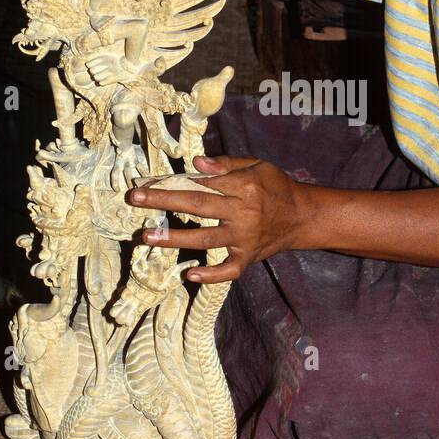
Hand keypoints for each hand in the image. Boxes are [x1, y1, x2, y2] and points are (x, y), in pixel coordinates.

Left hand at [127, 154, 305, 282]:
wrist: (302, 216)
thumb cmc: (276, 187)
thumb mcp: (257, 165)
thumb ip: (226, 164)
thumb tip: (196, 163)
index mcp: (244, 186)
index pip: (202, 182)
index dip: (173, 181)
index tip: (148, 182)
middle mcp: (243, 212)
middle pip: (198, 205)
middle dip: (164, 201)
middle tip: (136, 199)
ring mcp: (245, 238)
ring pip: (206, 238)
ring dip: (175, 238)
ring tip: (148, 237)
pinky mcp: (248, 257)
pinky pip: (228, 269)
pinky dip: (211, 274)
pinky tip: (190, 274)